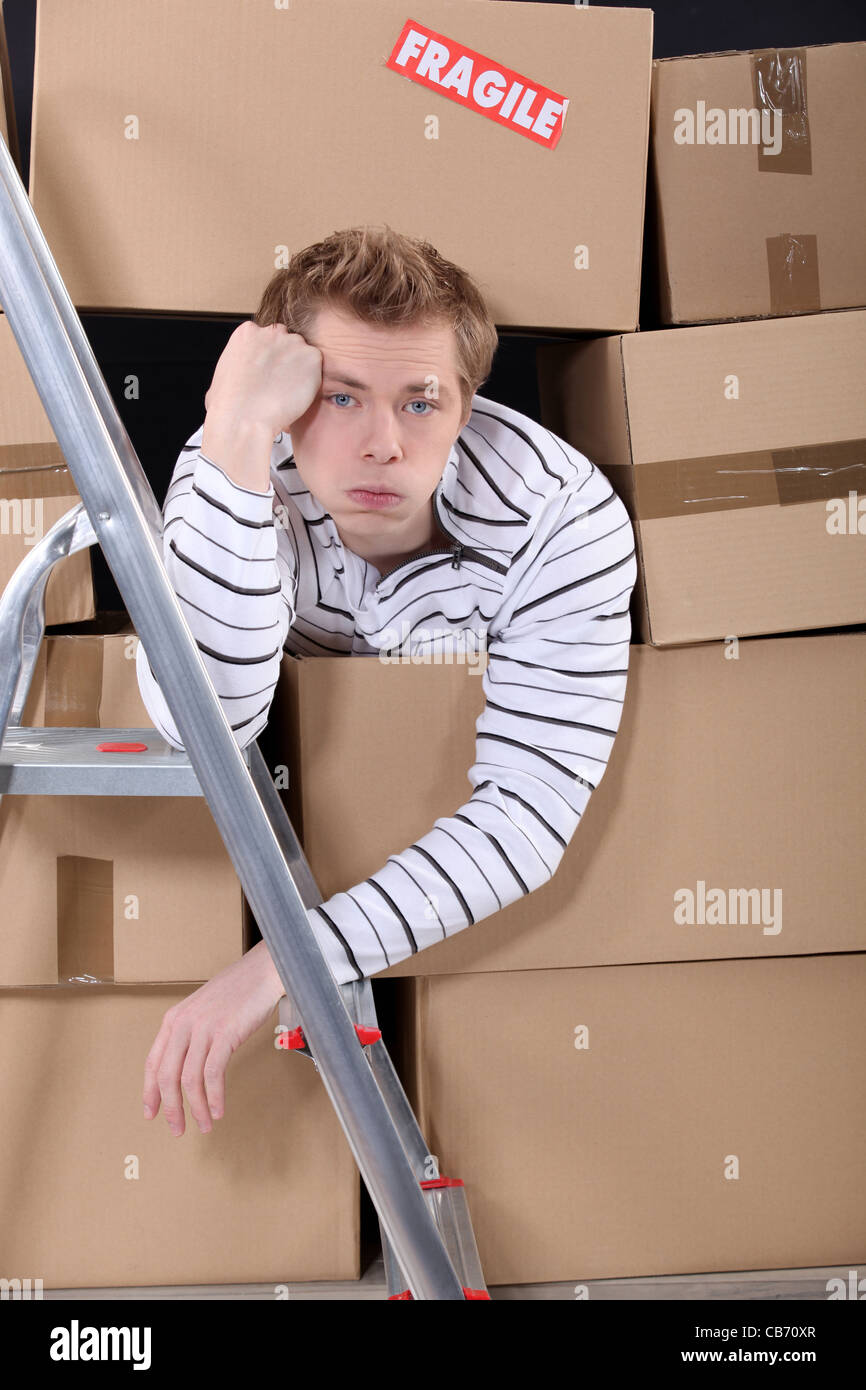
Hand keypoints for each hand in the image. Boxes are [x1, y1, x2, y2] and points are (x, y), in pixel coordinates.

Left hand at [142, 940, 285, 1136]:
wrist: (262, 972)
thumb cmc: (237, 991)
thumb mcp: (202, 1010)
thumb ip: (189, 1033)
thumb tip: (184, 1067)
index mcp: (174, 1019)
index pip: (153, 1063)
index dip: (150, 1092)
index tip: (151, 1113)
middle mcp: (184, 1024)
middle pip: (167, 1076)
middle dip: (171, 1108)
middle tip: (177, 1129)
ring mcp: (204, 1028)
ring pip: (190, 1080)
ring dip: (196, 1108)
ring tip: (204, 1125)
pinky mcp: (225, 1033)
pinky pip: (213, 1074)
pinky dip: (214, 1097)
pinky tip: (218, 1110)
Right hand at [203, 321, 322, 435]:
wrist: (243, 419)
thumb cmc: (228, 405)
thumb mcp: (223, 374)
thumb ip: (238, 363)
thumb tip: (240, 374)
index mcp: (247, 332)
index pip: (267, 336)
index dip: (270, 357)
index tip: (268, 372)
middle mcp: (271, 331)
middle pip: (286, 340)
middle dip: (286, 359)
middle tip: (281, 383)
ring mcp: (293, 343)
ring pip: (303, 353)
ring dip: (300, 369)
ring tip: (289, 392)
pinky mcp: (311, 357)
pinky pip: (316, 366)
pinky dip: (311, 380)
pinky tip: (298, 394)